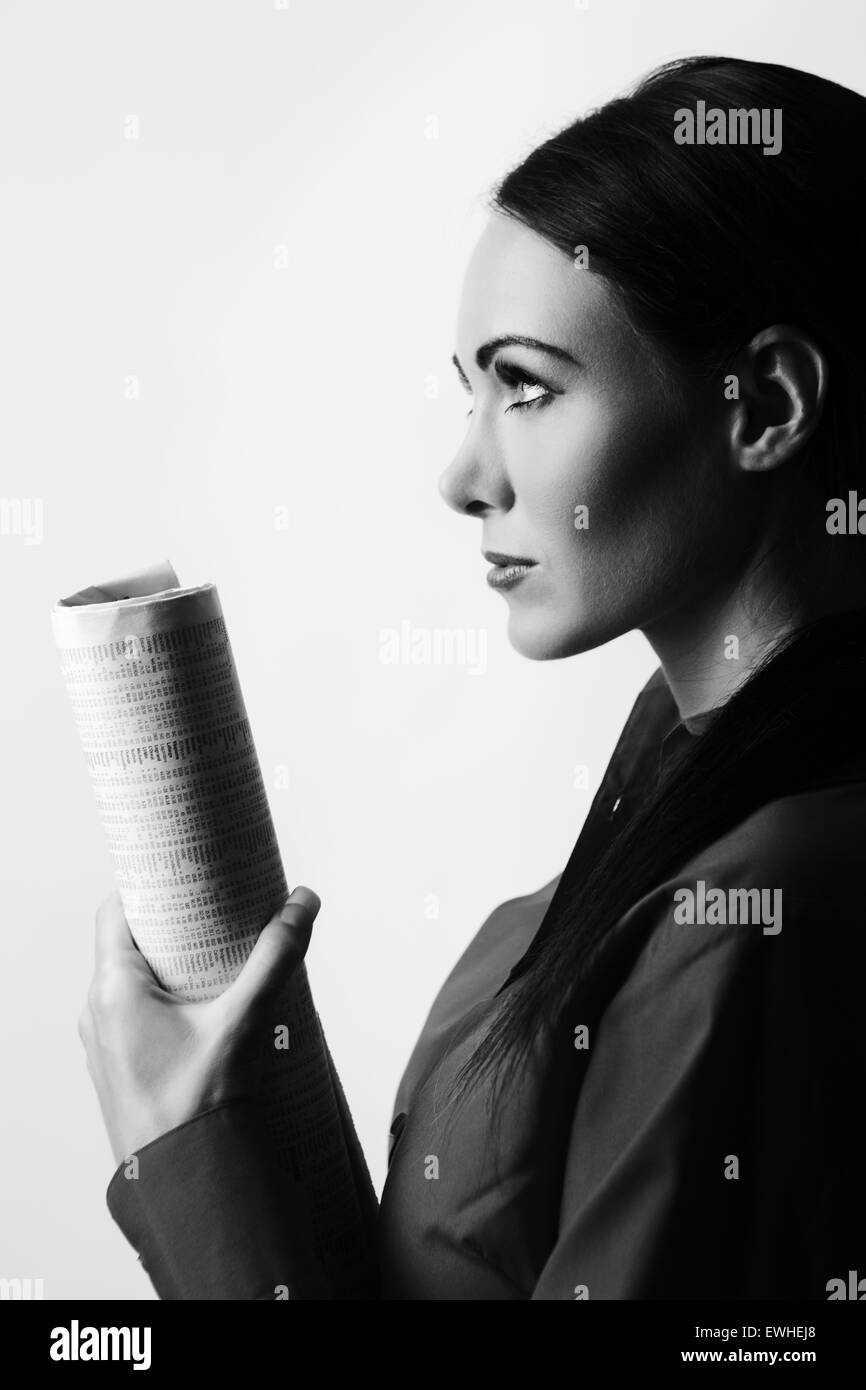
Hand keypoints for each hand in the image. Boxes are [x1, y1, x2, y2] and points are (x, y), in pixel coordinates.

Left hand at [78, 885, 320, 1165]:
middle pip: (128, 943)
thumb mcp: (243, 1022)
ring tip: (216, 950)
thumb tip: (302, 903)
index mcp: (114, 990)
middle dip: (172, 922)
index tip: (184, 872)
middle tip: (214, 905)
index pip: (116, 909)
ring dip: (170, 962)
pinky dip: (165, 996)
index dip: (148, 884)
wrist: (186, 1186)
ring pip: (132, 981)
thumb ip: (275, 959)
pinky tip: (205, 1002)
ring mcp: (104, 1042)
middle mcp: (98, 1012)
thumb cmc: (200, 1109)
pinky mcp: (120, 1066)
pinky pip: (135, 1013)